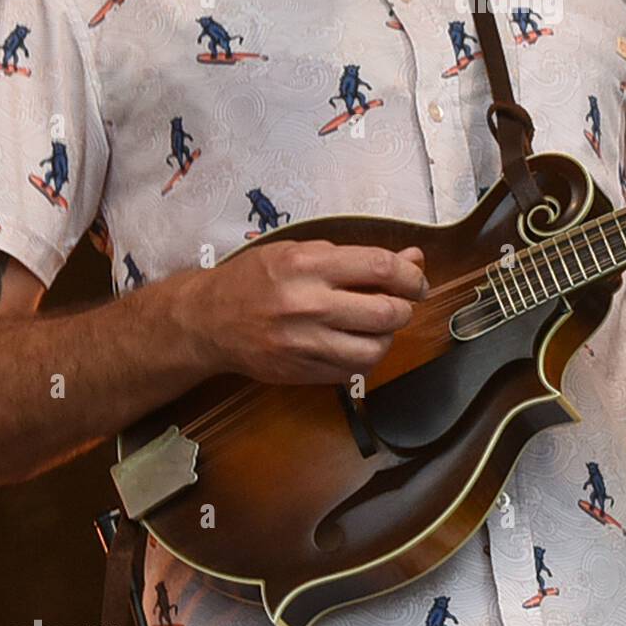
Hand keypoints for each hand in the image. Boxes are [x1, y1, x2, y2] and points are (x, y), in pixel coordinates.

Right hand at [180, 239, 427, 383]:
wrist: (209, 320)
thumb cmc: (256, 279)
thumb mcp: (302, 253)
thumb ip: (357, 258)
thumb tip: (412, 257)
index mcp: (308, 266)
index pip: (380, 267)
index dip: (410, 274)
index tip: (417, 280)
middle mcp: (308, 305)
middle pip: (386, 312)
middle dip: (404, 307)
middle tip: (400, 302)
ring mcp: (305, 344)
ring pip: (375, 349)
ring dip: (387, 337)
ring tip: (377, 324)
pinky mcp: (302, 372)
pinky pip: (353, 371)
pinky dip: (364, 357)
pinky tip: (354, 342)